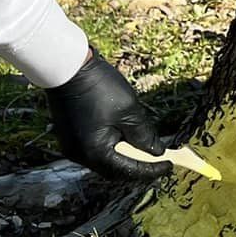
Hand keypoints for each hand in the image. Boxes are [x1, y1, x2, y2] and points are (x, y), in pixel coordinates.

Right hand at [46, 51, 171, 181]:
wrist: (66, 66)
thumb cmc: (99, 87)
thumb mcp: (129, 111)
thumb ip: (144, 135)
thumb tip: (156, 151)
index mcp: (95, 153)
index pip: (129, 170)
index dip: (151, 169)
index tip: (168, 164)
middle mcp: (80, 155)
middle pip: (114, 170)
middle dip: (136, 165)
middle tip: (156, 158)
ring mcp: (71, 146)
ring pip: (103, 160)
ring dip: (123, 155)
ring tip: (141, 147)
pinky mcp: (68, 136)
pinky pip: (93, 149)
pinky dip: (109, 147)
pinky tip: (121, 136)